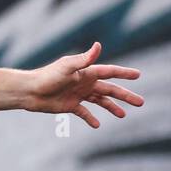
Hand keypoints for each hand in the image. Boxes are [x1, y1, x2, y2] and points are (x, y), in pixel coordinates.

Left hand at [0, 42, 143, 127]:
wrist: (30, 91)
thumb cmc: (47, 76)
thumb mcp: (67, 67)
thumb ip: (84, 59)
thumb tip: (99, 45)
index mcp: (87, 72)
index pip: (111, 72)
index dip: (125, 74)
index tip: (139, 75)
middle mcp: (85, 82)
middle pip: (110, 90)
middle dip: (125, 95)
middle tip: (141, 102)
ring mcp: (78, 94)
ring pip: (100, 102)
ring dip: (112, 108)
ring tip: (123, 115)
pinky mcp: (69, 106)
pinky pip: (84, 113)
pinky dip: (91, 119)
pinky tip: (98, 125)